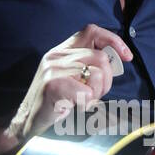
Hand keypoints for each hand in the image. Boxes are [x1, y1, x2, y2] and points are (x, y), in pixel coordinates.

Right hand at [3, 24, 132, 143]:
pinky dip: (86, 104)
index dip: (113, 41)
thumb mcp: (70, 77)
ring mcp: (53, 68)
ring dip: (96, 94)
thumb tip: (117, 59)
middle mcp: (56, 55)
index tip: (126, 57)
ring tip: (82, 101)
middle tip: (94, 95)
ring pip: (97, 75)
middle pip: (101, 58)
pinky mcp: (53, 85)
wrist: (27, 123)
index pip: (92, 31)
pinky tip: (74, 107)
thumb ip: (87, 65)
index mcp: (62, 50)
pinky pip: (86, 92)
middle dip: (106, 81)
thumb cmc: (54, 102)